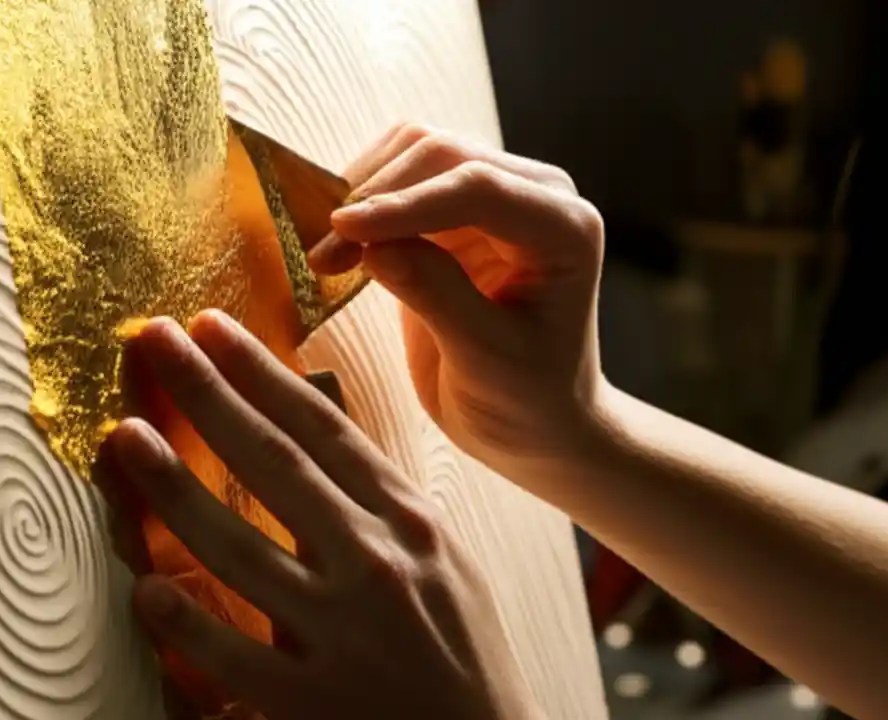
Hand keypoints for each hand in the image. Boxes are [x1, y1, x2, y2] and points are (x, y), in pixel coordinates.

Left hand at [93, 312, 539, 719]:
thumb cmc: (462, 651)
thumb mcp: (445, 559)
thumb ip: (383, 502)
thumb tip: (317, 434)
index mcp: (410, 522)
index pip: (324, 429)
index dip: (262, 374)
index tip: (214, 328)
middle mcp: (377, 564)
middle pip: (276, 463)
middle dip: (209, 395)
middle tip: (156, 340)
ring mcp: (345, 634)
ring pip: (242, 548)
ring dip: (175, 490)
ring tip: (125, 439)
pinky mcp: (315, 703)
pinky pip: (238, 658)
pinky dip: (190, 625)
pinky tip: (147, 589)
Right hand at [312, 123, 605, 468]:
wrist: (533, 422)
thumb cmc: (526, 399)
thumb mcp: (485, 361)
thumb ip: (437, 296)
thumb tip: (373, 246)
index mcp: (564, 229)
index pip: (479, 189)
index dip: (405, 204)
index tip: (342, 229)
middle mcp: (535, 195)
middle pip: (442, 154)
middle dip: (376, 196)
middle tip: (323, 257)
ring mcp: (496, 194)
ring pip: (415, 151)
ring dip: (362, 193)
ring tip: (328, 257)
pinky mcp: (455, 208)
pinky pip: (400, 179)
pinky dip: (363, 204)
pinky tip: (342, 248)